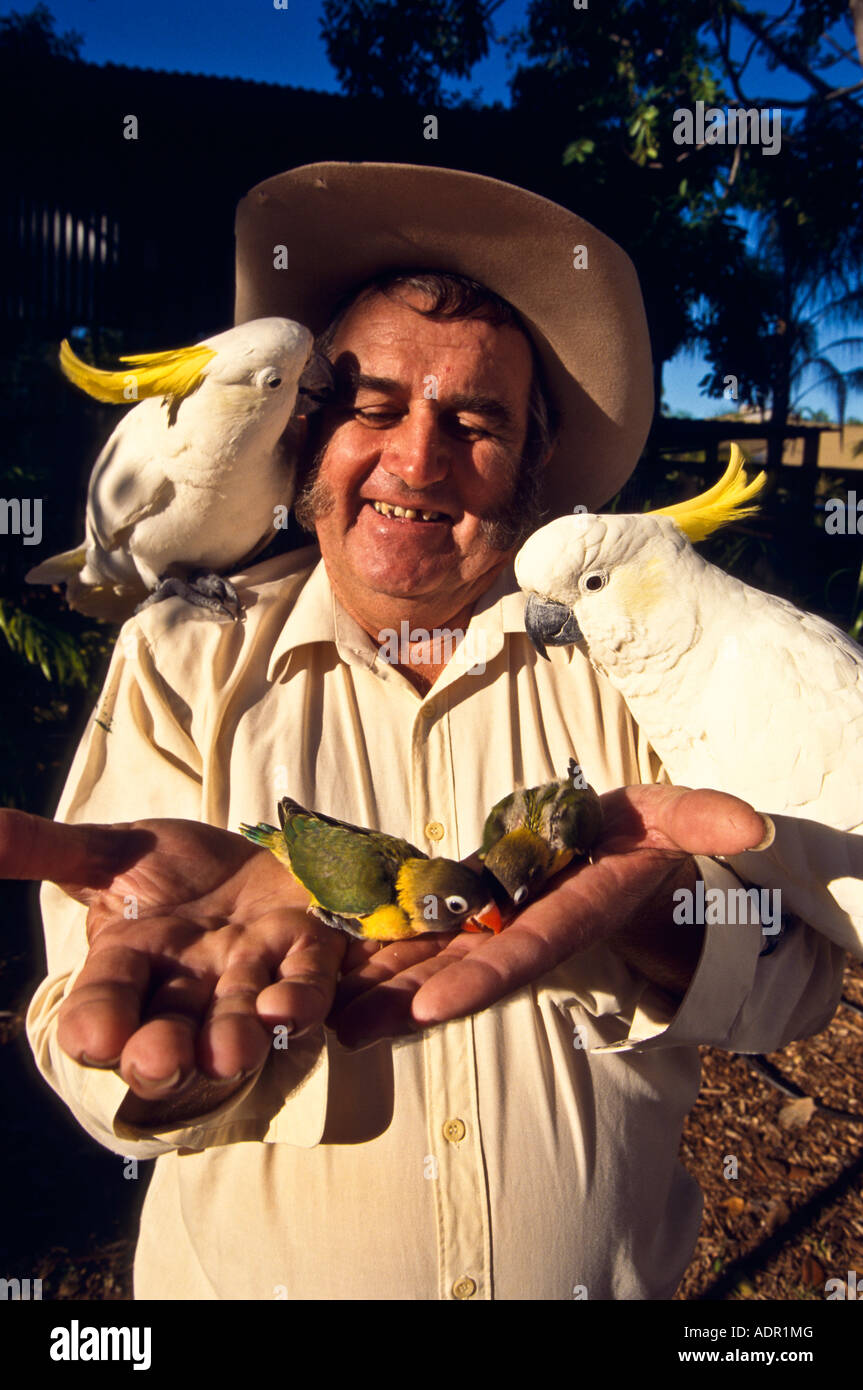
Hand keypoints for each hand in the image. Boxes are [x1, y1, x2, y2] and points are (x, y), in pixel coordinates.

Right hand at [1, 811, 342, 1099]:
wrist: (253, 850)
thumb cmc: (171, 867)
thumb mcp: (107, 852)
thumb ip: (43, 850)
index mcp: (130, 967)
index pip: (102, 1008)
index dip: (96, 1026)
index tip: (96, 1037)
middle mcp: (187, 989)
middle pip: (168, 1039)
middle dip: (162, 1056)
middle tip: (157, 1062)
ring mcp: (248, 980)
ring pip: (238, 1022)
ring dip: (234, 1040)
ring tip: (230, 1052)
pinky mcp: (305, 957)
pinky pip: (306, 983)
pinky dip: (300, 999)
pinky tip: (288, 1008)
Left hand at [330, 785, 769, 1046]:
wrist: (618, 854)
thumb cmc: (645, 833)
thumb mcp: (676, 815)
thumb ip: (706, 816)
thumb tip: (753, 826)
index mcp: (574, 910)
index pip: (529, 948)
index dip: (485, 975)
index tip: (434, 1003)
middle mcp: (527, 928)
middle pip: (463, 969)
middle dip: (406, 999)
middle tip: (344, 1028)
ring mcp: (492, 925)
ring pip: (431, 959)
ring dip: (377, 988)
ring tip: (318, 1015)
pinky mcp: (467, 911)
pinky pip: (419, 934)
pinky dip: (377, 953)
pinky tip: (327, 971)